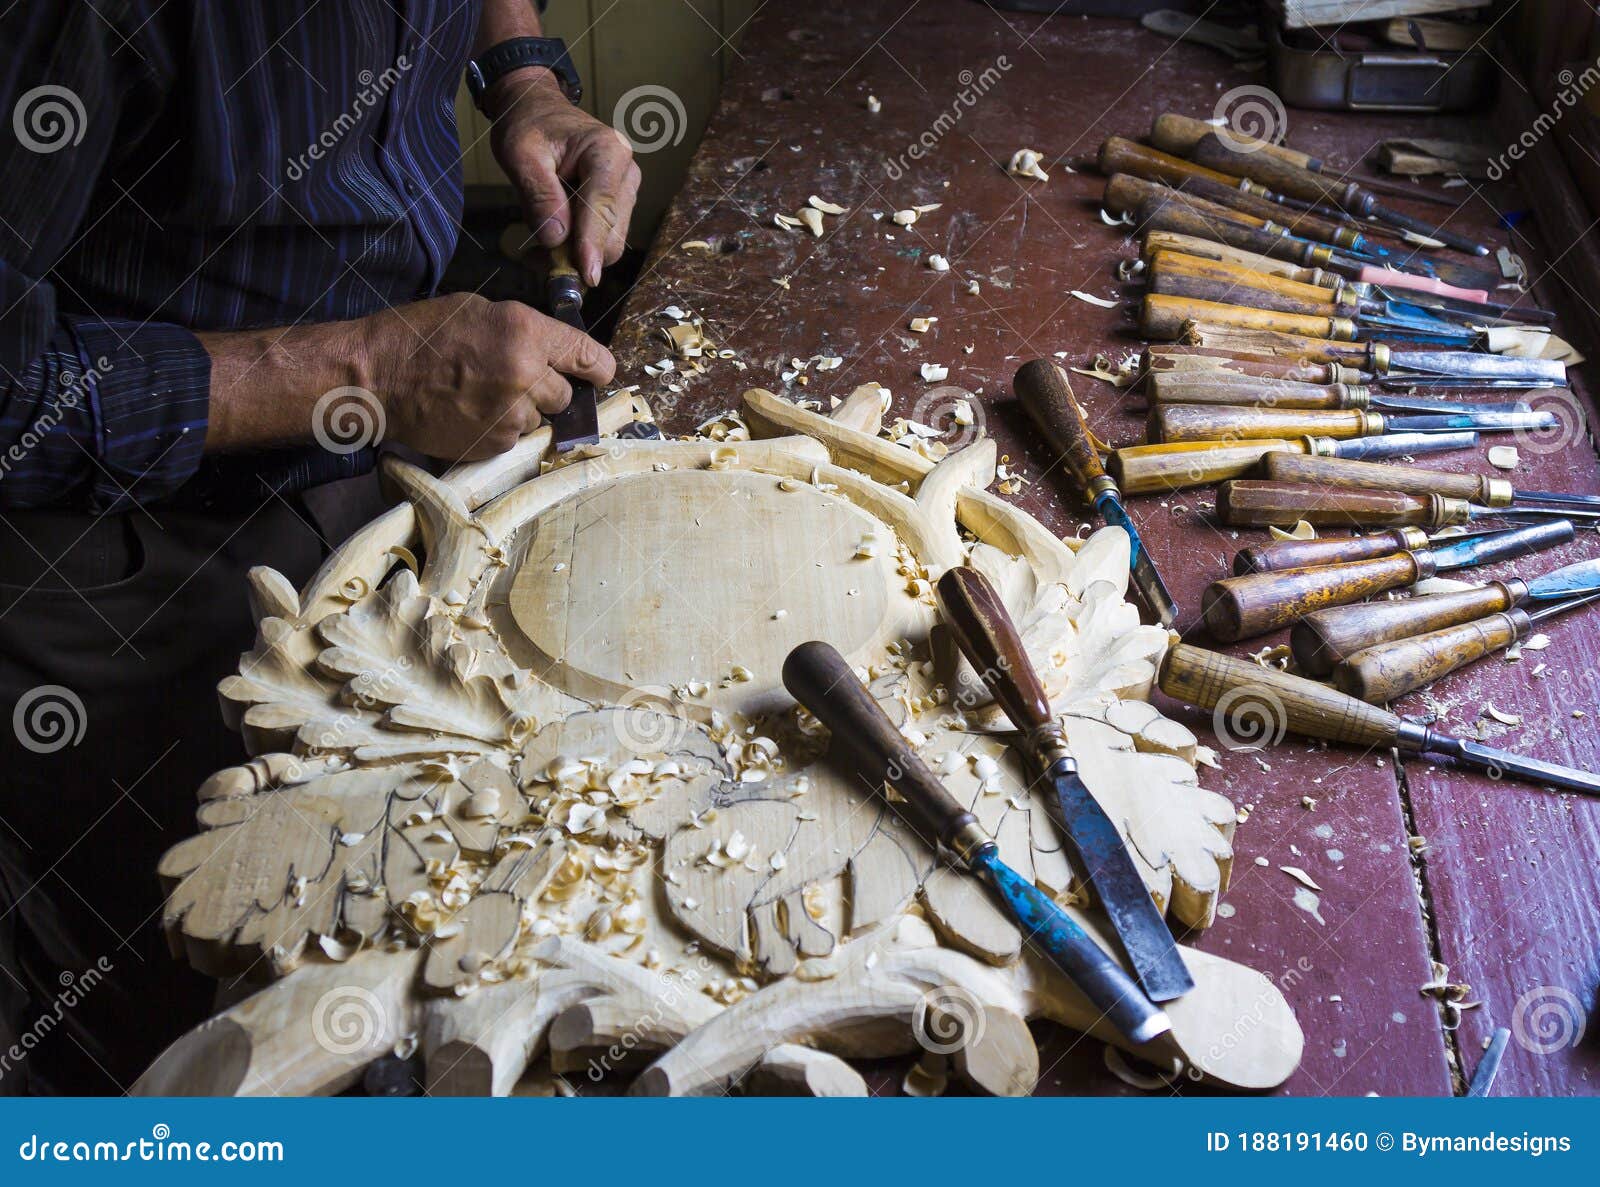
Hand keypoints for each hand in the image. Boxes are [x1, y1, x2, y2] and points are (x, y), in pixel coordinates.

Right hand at [358, 293, 614, 459]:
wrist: (378, 377)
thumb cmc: (422, 336)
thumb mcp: (480, 312)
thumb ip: (525, 331)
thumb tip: (556, 350)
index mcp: (527, 334)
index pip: (590, 358)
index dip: (597, 368)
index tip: (597, 373)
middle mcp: (526, 376)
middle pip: (566, 395)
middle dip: (548, 388)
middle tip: (515, 378)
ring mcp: (512, 415)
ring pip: (541, 418)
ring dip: (524, 410)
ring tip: (486, 394)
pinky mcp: (495, 444)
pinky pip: (516, 438)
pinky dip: (502, 428)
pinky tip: (474, 411)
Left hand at [486, 67, 639, 286]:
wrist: (538, 111)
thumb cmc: (528, 126)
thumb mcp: (520, 154)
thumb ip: (539, 195)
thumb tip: (557, 239)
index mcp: (607, 151)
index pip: (602, 207)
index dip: (592, 244)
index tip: (585, 275)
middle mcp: (626, 172)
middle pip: (613, 234)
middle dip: (579, 254)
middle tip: (535, 258)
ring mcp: (626, 190)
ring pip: (610, 242)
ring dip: (575, 253)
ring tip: (537, 247)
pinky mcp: (619, 204)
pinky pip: (603, 238)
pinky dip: (578, 247)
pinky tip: (552, 237)